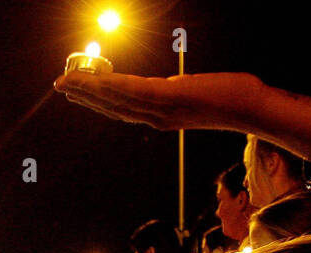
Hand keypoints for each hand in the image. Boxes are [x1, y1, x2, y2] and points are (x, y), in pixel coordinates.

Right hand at [54, 70, 265, 131]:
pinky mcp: (170, 96)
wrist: (249, 106)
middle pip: (112, 106)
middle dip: (84, 96)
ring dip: (89, 91)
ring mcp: (162, 108)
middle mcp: (156, 116)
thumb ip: (179, 92)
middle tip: (60, 86)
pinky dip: (112, 86)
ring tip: (67, 82)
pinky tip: (97, 79)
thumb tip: (174, 88)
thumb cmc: (230, 98)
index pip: (121, 107)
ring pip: (117, 99)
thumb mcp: (197, 94)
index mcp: (160, 115)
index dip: (96, 100)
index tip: (76, 92)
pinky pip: (134, 90)